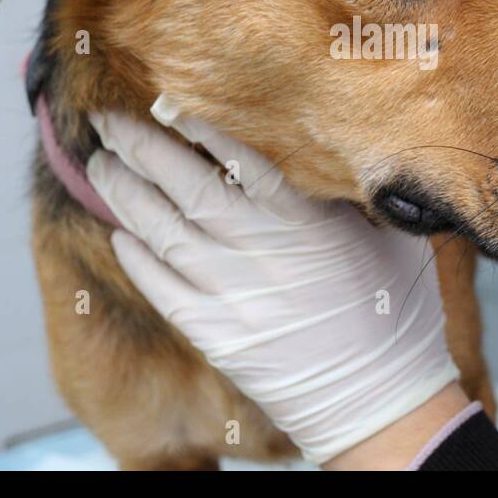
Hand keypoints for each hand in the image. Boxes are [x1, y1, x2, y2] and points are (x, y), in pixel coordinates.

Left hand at [86, 97, 460, 465]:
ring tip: (101, 165)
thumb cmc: (396, 309)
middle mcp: (261, 250)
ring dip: (124, 195)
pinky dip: (136, 258)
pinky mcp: (216, 335)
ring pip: (162, 232)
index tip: (164, 98)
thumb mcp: (391, 234)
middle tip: (107, 121)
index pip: (240, 158)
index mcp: (307, 220)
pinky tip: (120, 233)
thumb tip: (326, 140)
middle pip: (186, 187)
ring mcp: (233, 294)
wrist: (381, 399)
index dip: (197, 124)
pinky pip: (161, 288)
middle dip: (139, 148)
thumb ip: (350, 190)